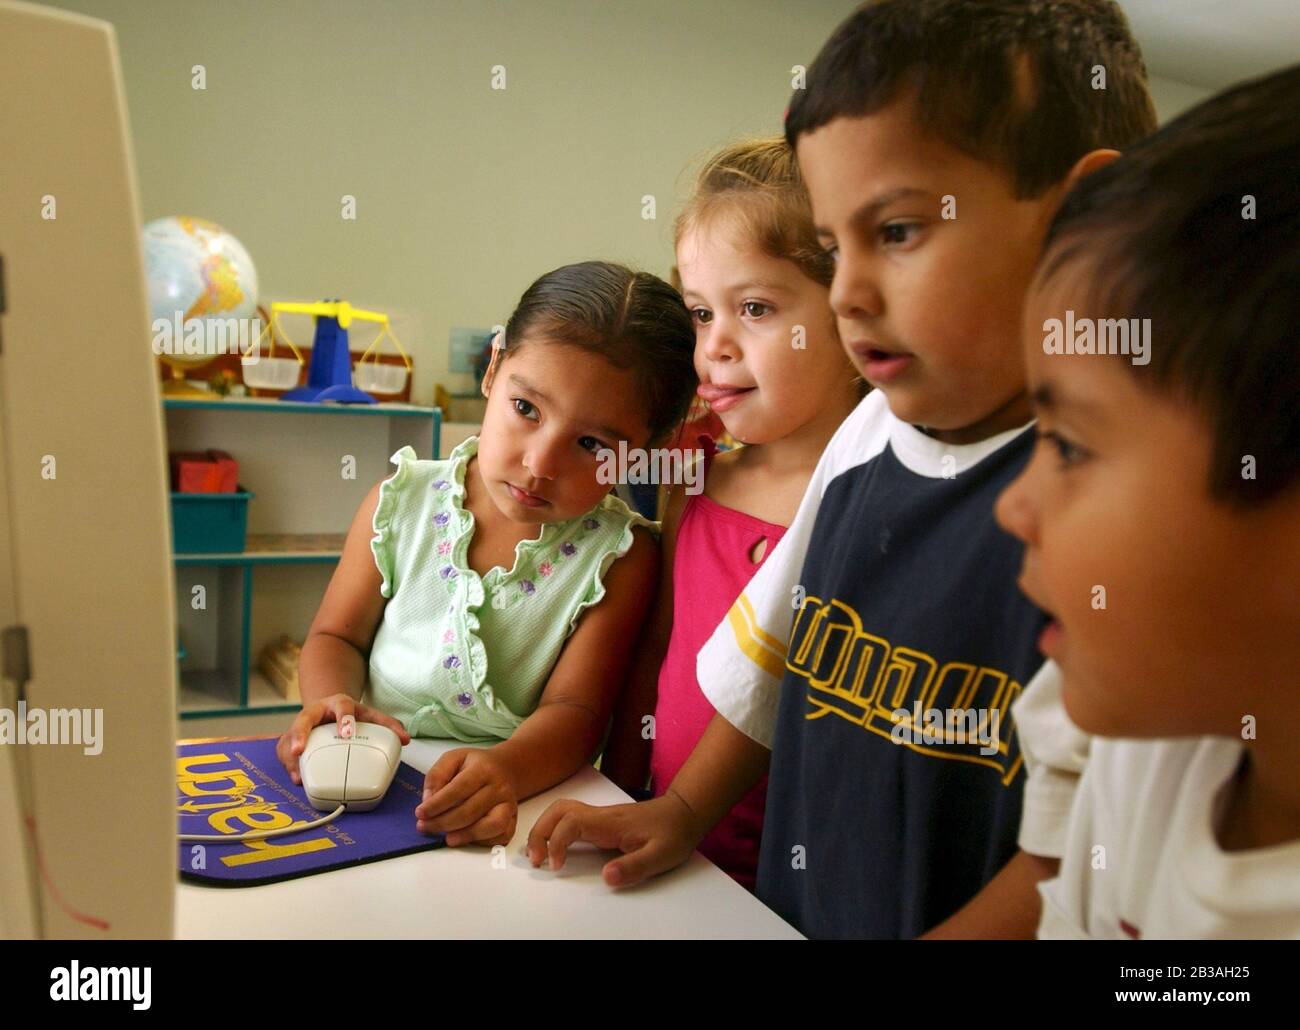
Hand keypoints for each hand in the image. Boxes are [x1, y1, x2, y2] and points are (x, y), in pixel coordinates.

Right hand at [276, 693, 410, 784]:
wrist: (330, 706)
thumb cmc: (351, 714)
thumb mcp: (369, 715)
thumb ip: (388, 725)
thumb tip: (405, 739)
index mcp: (337, 703)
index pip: (341, 706)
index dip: (344, 718)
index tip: (346, 732)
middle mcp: (315, 712)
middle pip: (303, 719)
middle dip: (299, 734)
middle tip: (299, 750)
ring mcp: (300, 725)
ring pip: (289, 735)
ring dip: (289, 754)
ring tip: (296, 774)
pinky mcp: (291, 738)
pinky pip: (284, 750)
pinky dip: (288, 764)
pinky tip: (296, 778)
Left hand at [416, 748, 517, 846]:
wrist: (505, 768)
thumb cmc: (474, 765)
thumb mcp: (452, 759)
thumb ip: (436, 775)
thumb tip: (427, 801)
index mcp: (483, 769)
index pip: (458, 789)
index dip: (437, 804)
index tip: (420, 813)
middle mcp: (499, 787)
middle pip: (470, 811)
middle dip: (443, 823)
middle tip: (424, 827)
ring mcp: (509, 804)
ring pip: (491, 826)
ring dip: (465, 836)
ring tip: (447, 838)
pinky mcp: (513, 819)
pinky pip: (502, 836)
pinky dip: (484, 842)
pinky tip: (466, 838)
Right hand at [525, 791, 701, 887]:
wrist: (685, 812)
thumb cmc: (674, 833)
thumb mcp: (661, 855)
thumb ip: (634, 867)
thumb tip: (606, 877)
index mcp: (611, 823)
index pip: (571, 823)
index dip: (557, 843)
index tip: (557, 866)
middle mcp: (601, 815)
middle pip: (559, 810)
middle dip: (540, 832)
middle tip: (535, 859)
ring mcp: (601, 815)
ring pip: (562, 810)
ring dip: (545, 828)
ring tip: (539, 854)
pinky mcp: (603, 820)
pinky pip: (571, 817)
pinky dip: (555, 827)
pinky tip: (555, 845)